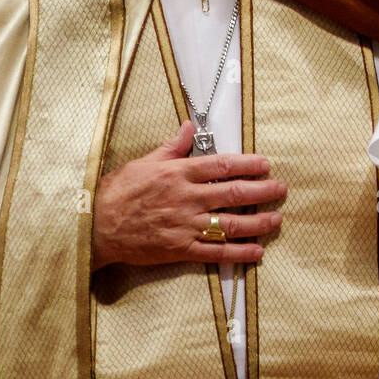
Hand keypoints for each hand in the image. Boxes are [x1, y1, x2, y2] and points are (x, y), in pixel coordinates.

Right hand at [92, 120, 286, 270]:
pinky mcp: (180, 249)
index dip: (248, 165)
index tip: (266, 165)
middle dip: (261, 191)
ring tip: (276, 219)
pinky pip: (215, 252)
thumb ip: (172, 146)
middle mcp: (187, 198)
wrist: (98, 225)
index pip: (222, 166)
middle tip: (281, 189)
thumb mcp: (146, 161)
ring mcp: (185, 225)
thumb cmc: (120, 191)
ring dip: (257, 222)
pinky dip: (239, 252)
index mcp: (179, 173)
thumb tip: (189, 127)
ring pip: (230, 224)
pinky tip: (257, 251)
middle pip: (233, 194)